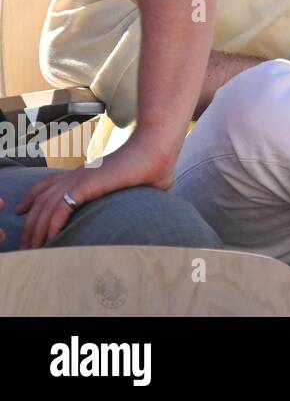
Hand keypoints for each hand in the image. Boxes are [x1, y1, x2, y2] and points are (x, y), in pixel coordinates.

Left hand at [12, 135, 177, 249]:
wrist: (156, 151)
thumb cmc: (154, 167)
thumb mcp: (136, 186)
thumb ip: (132, 198)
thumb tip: (150, 208)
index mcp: (85, 174)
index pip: (47, 185)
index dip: (32, 199)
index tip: (22, 212)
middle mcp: (76, 175)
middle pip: (40, 201)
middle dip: (30, 225)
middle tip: (26, 245)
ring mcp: (78, 179)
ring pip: (45, 208)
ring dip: (36, 232)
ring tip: (34, 250)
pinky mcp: (84, 185)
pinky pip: (58, 209)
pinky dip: (51, 226)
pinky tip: (50, 240)